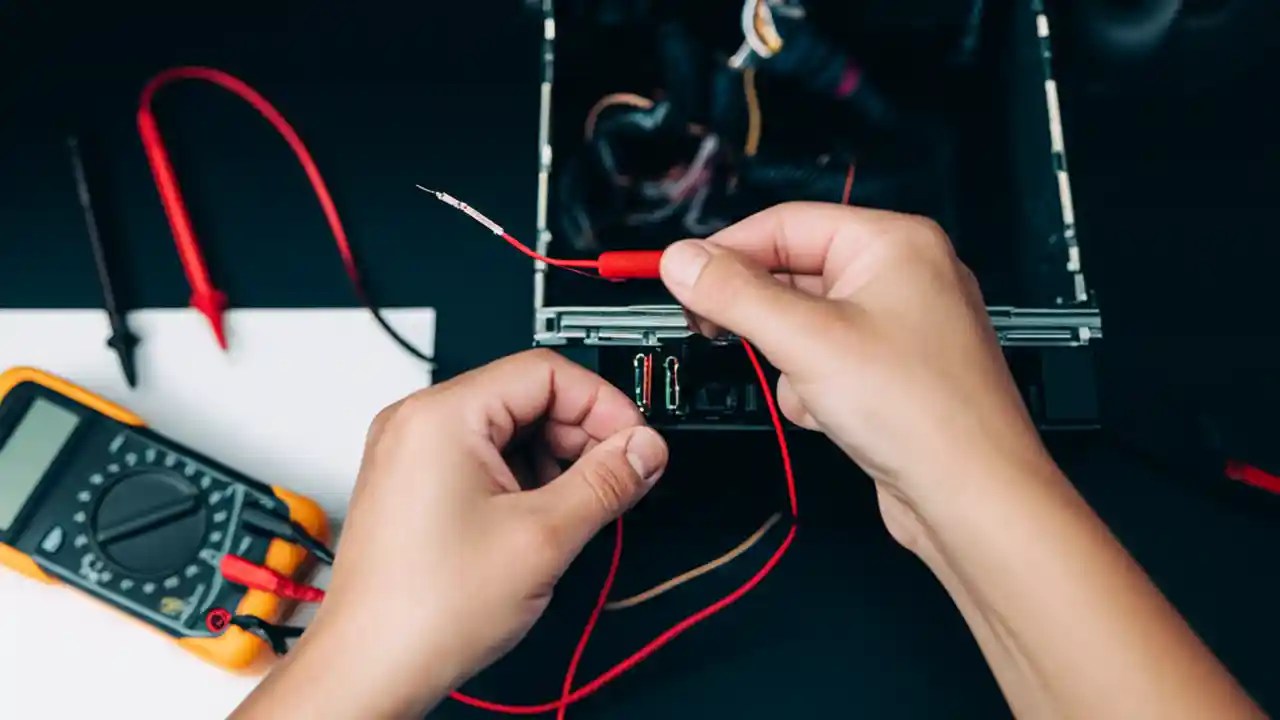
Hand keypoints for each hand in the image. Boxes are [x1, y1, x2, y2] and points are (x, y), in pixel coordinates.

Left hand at [234, 350, 667, 718]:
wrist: (371, 668)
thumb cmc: (425, 610)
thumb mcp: (543, 538)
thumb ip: (606, 483)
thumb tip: (645, 450)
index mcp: (442, 416)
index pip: (545, 372)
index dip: (603, 405)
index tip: (636, 444)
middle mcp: (418, 423)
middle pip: (528, 397)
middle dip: (581, 437)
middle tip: (618, 480)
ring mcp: (413, 454)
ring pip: (510, 430)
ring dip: (555, 463)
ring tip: (578, 511)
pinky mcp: (415, 484)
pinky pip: (485, 458)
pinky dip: (524, 481)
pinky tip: (543, 520)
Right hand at [661, 203, 1261, 718]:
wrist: (973, 498)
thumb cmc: (923, 413)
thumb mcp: (805, 341)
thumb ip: (735, 294)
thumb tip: (683, 260)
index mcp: (895, 243)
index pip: (786, 224)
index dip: (727, 251)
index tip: (681, 278)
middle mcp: (905, 276)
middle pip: (794, 273)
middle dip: (763, 317)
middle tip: (715, 330)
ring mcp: (902, 326)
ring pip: (805, 323)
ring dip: (791, 360)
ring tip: (815, 390)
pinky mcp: (895, 373)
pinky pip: (828, 360)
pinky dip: (815, 387)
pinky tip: (832, 415)